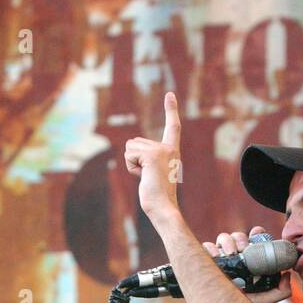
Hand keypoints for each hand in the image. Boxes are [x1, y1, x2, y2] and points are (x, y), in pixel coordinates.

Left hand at [124, 91, 181, 221]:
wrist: (164, 209)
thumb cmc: (158, 198)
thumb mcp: (153, 174)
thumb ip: (147, 160)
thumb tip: (133, 150)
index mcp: (172, 151)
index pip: (173, 127)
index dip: (171, 110)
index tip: (170, 94)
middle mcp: (168, 148)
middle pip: (136, 142)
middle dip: (135, 160)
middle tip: (149, 177)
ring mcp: (161, 151)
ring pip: (130, 148)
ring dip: (132, 164)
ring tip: (146, 177)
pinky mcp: (152, 156)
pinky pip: (129, 155)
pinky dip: (131, 168)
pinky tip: (144, 177)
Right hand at [202, 225, 292, 302]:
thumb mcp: (263, 301)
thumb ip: (279, 291)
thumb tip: (287, 275)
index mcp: (249, 259)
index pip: (254, 239)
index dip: (256, 233)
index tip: (256, 235)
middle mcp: (235, 256)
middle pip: (238, 236)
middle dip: (240, 238)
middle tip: (243, 249)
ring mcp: (220, 257)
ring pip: (223, 238)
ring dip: (227, 241)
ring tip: (230, 254)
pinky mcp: (204, 260)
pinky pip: (206, 247)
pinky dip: (210, 248)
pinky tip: (214, 256)